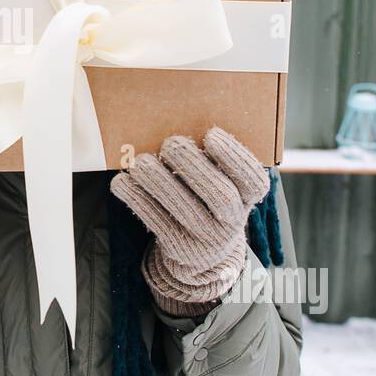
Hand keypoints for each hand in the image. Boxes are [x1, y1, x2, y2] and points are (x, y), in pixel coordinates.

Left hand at [110, 126, 269, 316]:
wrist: (202, 253)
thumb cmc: (207, 199)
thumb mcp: (221, 182)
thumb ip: (210, 161)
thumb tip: (175, 121)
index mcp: (248, 197)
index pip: (252, 179)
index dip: (234, 157)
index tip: (211, 134)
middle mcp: (232, 221)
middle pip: (220, 196)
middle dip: (194, 167)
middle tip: (171, 143)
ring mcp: (206, 238)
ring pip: (186, 210)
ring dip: (160, 182)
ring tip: (141, 162)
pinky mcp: (178, 248)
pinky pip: (157, 222)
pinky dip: (138, 199)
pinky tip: (122, 181)